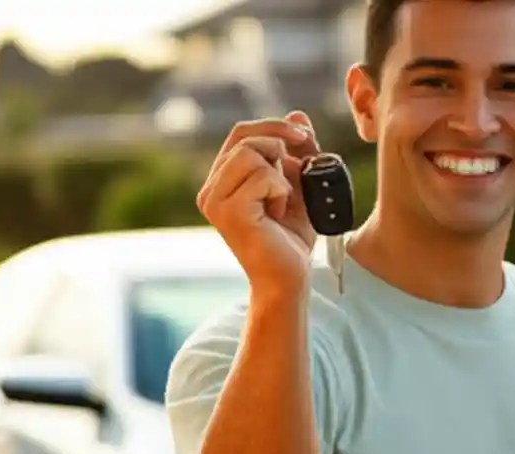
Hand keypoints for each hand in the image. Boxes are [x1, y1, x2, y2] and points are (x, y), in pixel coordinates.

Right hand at [197, 111, 321, 296]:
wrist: (289, 278)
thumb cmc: (291, 237)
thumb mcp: (298, 185)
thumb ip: (296, 151)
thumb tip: (297, 115)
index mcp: (221, 180)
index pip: (241, 134)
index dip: (274, 127)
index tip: (303, 137)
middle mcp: (210, 189)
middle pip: (244, 136)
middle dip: (280, 144)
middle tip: (298, 173)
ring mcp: (214, 200)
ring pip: (251, 153)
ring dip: (279, 174)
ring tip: (281, 202)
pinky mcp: (228, 211)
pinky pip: (262, 175)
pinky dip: (280, 190)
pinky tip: (277, 214)